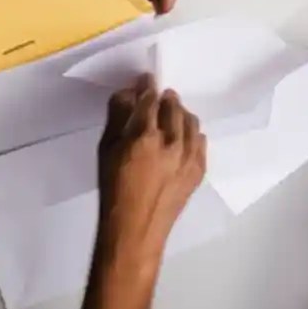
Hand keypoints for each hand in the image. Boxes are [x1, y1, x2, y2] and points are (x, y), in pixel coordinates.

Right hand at [97, 76, 205, 263]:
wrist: (135, 228)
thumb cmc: (113, 189)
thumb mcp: (106, 151)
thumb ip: (117, 118)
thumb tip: (127, 93)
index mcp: (145, 136)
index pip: (150, 100)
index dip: (147, 87)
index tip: (146, 80)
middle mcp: (172, 143)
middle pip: (174, 108)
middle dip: (166, 98)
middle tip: (160, 96)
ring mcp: (189, 156)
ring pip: (191, 122)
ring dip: (181, 114)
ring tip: (172, 113)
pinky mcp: (199, 169)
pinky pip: (200, 141)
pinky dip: (192, 133)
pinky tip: (184, 135)